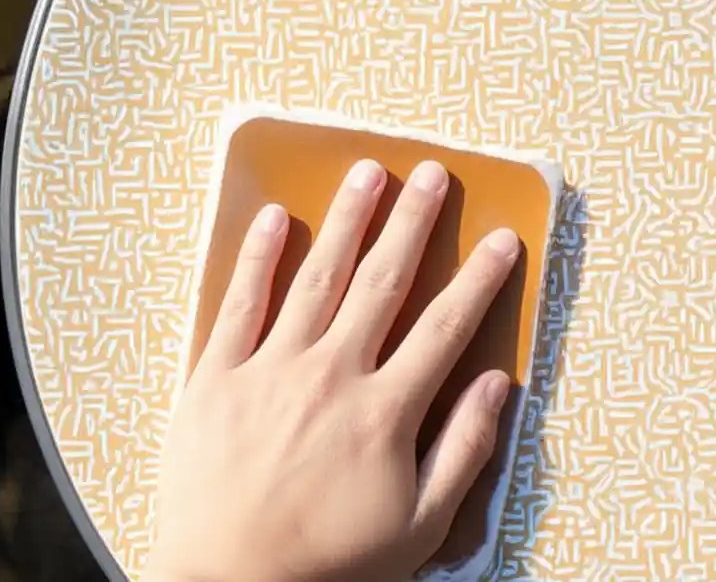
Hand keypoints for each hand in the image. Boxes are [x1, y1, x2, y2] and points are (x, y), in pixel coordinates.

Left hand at [146, 160, 520, 580]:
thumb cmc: (330, 564)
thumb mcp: (420, 526)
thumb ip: (464, 451)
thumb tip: (498, 387)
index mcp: (385, 412)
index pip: (445, 327)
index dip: (479, 278)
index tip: (501, 238)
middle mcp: (332, 376)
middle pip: (382, 282)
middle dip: (412, 222)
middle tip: (431, 174)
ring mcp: (270, 371)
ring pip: (316, 278)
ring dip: (346, 221)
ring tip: (367, 172)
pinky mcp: (214, 379)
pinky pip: (238, 305)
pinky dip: (257, 258)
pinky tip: (275, 218)